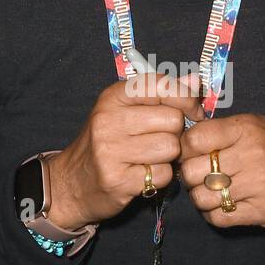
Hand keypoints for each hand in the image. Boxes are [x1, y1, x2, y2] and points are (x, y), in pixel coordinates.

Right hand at [44, 71, 204, 231]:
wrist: (70, 184)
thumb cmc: (105, 144)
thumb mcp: (125, 111)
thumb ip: (160, 95)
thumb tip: (194, 80)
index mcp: (112, 97)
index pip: (161, 85)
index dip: (186, 98)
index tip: (192, 112)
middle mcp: (108, 120)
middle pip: (172, 119)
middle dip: (174, 133)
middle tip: (158, 140)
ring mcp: (110, 151)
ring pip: (171, 147)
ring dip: (168, 157)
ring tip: (149, 158)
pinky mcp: (118, 180)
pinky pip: (163, 174)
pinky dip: (160, 177)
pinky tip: (143, 175)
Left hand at [178, 114, 264, 228]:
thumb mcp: (259, 126)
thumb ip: (225, 131)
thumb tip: (186, 142)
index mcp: (248, 129)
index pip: (195, 139)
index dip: (186, 148)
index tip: (191, 154)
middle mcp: (252, 155)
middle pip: (193, 170)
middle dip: (191, 175)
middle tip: (199, 176)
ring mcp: (258, 185)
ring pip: (202, 197)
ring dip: (201, 197)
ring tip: (211, 192)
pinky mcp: (262, 211)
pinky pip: (219, 218)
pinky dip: (214, 214)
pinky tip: (222, 206)